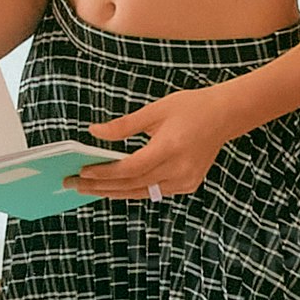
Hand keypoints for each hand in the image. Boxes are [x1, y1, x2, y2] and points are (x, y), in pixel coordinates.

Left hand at [72, 92, 225, 203]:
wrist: (226, 116)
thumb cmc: (191, 107)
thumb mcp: (155, 110)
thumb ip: (124, 125)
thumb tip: (93, 132)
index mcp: (170, 148)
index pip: (130, 168)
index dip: (104, 173)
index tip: (82, 172)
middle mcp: (179, 170)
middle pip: (132, 184)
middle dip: (100, 186)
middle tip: (73, 184)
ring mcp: (185, 180)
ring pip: (141, 192)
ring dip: (113, 192)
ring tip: (88, 189)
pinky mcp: (188, 184)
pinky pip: (154, 191)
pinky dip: (133, 189)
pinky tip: (114, 187)